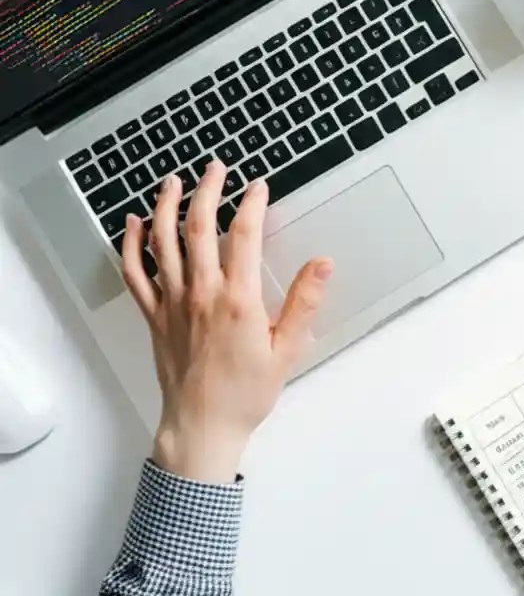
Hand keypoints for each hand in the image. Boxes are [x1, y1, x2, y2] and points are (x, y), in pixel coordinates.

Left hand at [120, 162, 331, 482]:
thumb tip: (322, 264)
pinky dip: (130, 244)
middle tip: (215, 169)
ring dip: (165, 206)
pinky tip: (133, 223)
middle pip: (197, 228)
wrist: (202, 427)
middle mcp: (200, 294)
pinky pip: (135, 273)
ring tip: (173, 182)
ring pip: (161, 242)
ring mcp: (172, 303)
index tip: (258, 186)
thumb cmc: (246, 394)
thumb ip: (304, 302)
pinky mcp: (153, 316)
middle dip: (207, 191)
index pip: (243, 236)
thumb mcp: (288, 349)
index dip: (251, 204)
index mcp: (237, 300)